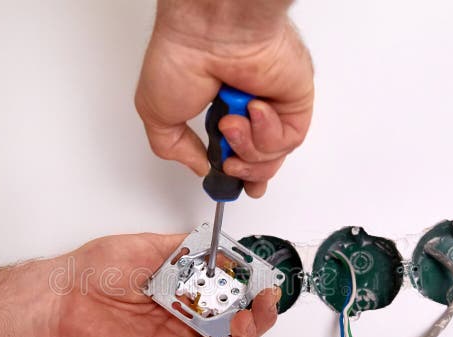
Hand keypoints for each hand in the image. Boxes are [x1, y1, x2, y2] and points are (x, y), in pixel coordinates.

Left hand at [0, 232, 281, 336]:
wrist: (65, 297)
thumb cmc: (95, 270)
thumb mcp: (148, 244)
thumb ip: (186, 247)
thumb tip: (218, 243)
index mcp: (182, 285)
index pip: (228, 289)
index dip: (251, 286)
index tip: (265, 277)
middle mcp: (184, 313)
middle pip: (236, 319)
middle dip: (260, 311)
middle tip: (269, 299)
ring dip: (252, 333)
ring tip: (256, 316)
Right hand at [135, 0, 313, 197]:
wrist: (210, 33)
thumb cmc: (182, 57)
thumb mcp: (157, 114)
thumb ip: (175, 149)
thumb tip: (200, 166)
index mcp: (222, 108)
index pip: (240, 152)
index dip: (240, 175)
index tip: (235, 186)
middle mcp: (250, 108)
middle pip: (259, 162)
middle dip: (243, 170)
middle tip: (228, 161)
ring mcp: (274, 105)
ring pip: (272, 156)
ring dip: (248, 148)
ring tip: (232, 123)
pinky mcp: (295, 100)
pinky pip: (289, 139)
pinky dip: (268, 133)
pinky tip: (253, 110)